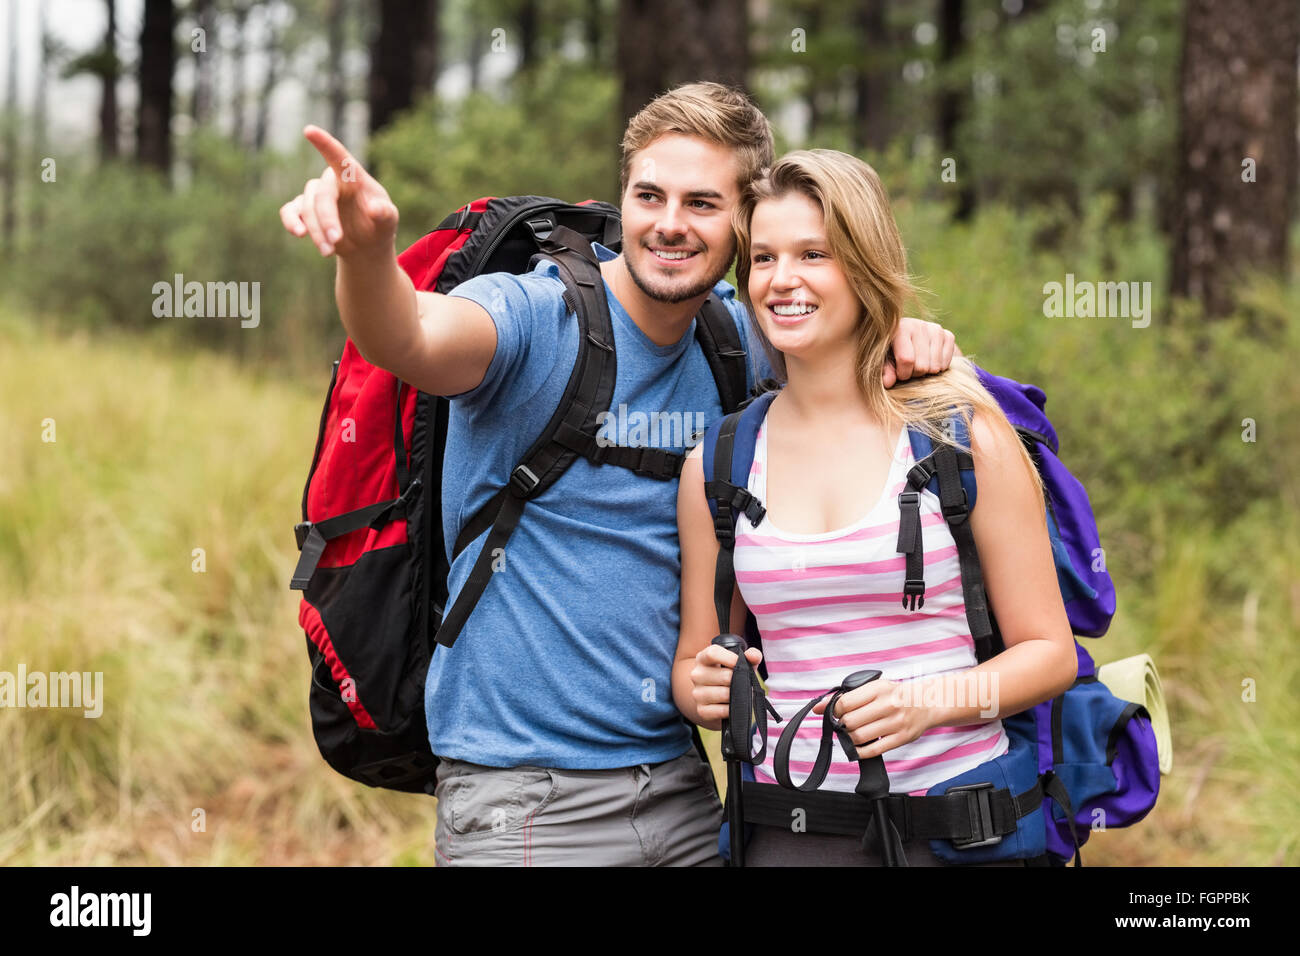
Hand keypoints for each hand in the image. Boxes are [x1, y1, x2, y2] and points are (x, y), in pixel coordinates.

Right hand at [279, 125, 398, 258]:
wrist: (367, 245)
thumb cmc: (379, 225)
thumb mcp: (389, 221)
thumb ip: (385, 213)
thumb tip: (376, 209)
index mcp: (353, 177)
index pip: (339, 157)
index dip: (324, 144)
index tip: (309, 130)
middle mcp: (332, 182)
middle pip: (321, 195)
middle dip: (326, 220)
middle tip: (335, 241)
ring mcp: (316, 196)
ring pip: (306, 207)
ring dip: (316, 231)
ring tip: (329, 252)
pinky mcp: (304, 210)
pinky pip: (289, 211)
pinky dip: (291, 221)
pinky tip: (298, 233)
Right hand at [691, 643, 763, 728]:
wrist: (714, 699)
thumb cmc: (729, 676)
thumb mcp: (739, 663)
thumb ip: (751, 656)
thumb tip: (754, 656)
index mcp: (703, 658)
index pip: (713, 654)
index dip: (731, 658)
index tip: (742, 664)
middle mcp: (696, 675)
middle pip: (725, 676)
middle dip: (739, 681)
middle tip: (744, 684)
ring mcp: (697, 693)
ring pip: (725, 694)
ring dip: (737, 696)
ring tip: (738, 694)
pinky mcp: (701, 710)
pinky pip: (723, 710)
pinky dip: (732, 709)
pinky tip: (732, 705)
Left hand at [812, 677, 930, 759]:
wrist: (927, 703)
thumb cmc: (896, 695)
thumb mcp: (874, 687)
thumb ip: (849, 695)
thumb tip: (819, 706)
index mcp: (879, 689)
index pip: (845, 702)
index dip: (832, 710)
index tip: (831, 713)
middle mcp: (888, 705)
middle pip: (850, 722)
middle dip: (841, 725)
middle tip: (843, 724)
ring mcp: (895, 723)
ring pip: (859, 737)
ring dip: (849, 738)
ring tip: (851, 733)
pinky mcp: (901, 738)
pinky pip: (873, 750)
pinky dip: (859, 751)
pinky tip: (857, 747)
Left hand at [883, 317, 957, 386]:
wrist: (911, 339)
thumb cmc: (892, 351)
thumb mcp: (885, 360)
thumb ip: (885, 370)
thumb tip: (888, 382)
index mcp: (900, 328)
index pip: (907, 359)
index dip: (903, 374)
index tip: (900, 374)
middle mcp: (919, 325)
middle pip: (922, 366)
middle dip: (915, 374)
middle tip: (910, 369)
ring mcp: (936, 329)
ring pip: (935, 367)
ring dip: (926, 372)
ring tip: (919, 364)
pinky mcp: (948, 335)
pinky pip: (945, 364)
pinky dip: (938, 368)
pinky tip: (930, 361)